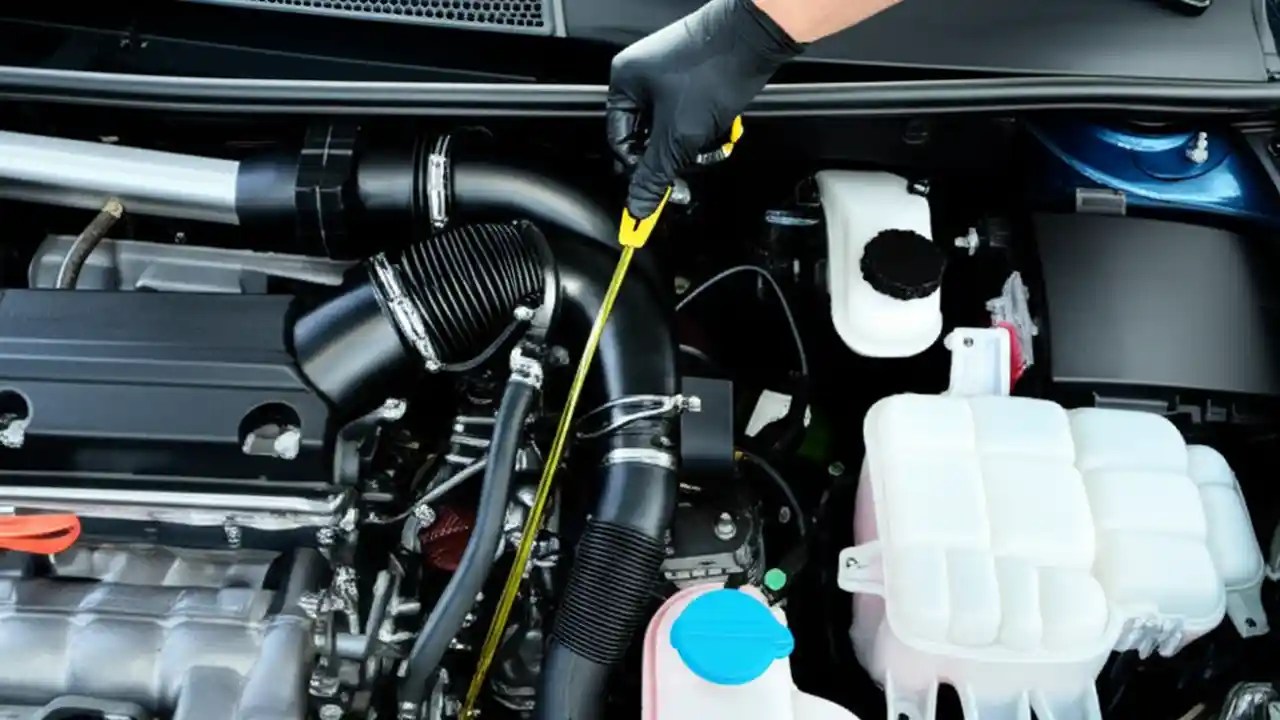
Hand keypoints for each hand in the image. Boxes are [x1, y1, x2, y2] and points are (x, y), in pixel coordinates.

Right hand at [607, 0, 802, 219]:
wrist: (756, 37)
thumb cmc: (713, 71)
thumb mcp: (678, 135)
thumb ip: (655, 175)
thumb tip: (638, 207)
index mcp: (624, 83)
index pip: (620, 141)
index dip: (640, 168)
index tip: (658, 189)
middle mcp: (642, 75)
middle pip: (648, 136)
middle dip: (673, 154)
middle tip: (689, 166)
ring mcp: (669, 74)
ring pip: (673, 127)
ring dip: (693, 143)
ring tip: (712, 142)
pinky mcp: (694, 76)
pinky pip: (690, 114)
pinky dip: (705, 127)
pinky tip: (722, 128)